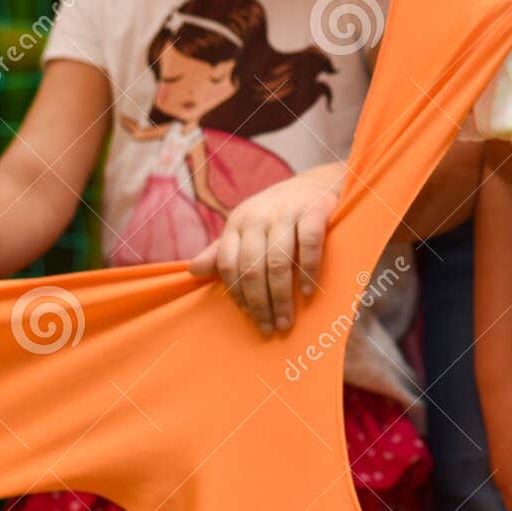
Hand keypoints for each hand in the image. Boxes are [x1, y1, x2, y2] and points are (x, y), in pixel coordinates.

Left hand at [187, 161, 345, 333]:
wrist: (319, 182)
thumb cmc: (281, 211)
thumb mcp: (248, 227)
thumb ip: (223, 249)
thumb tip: (192, 270)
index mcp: (237, 222)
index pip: (227, 264)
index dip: (236, 294)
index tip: (250, 317)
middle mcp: (257, 216)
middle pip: (251, 268)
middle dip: (259, 303)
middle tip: (269, 328)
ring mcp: (286, 212)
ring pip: (277, 262)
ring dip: (281, 296)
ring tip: (286, 321)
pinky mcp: (314, 210)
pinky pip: (308, 245)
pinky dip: (307, 272)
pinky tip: (307, 292)